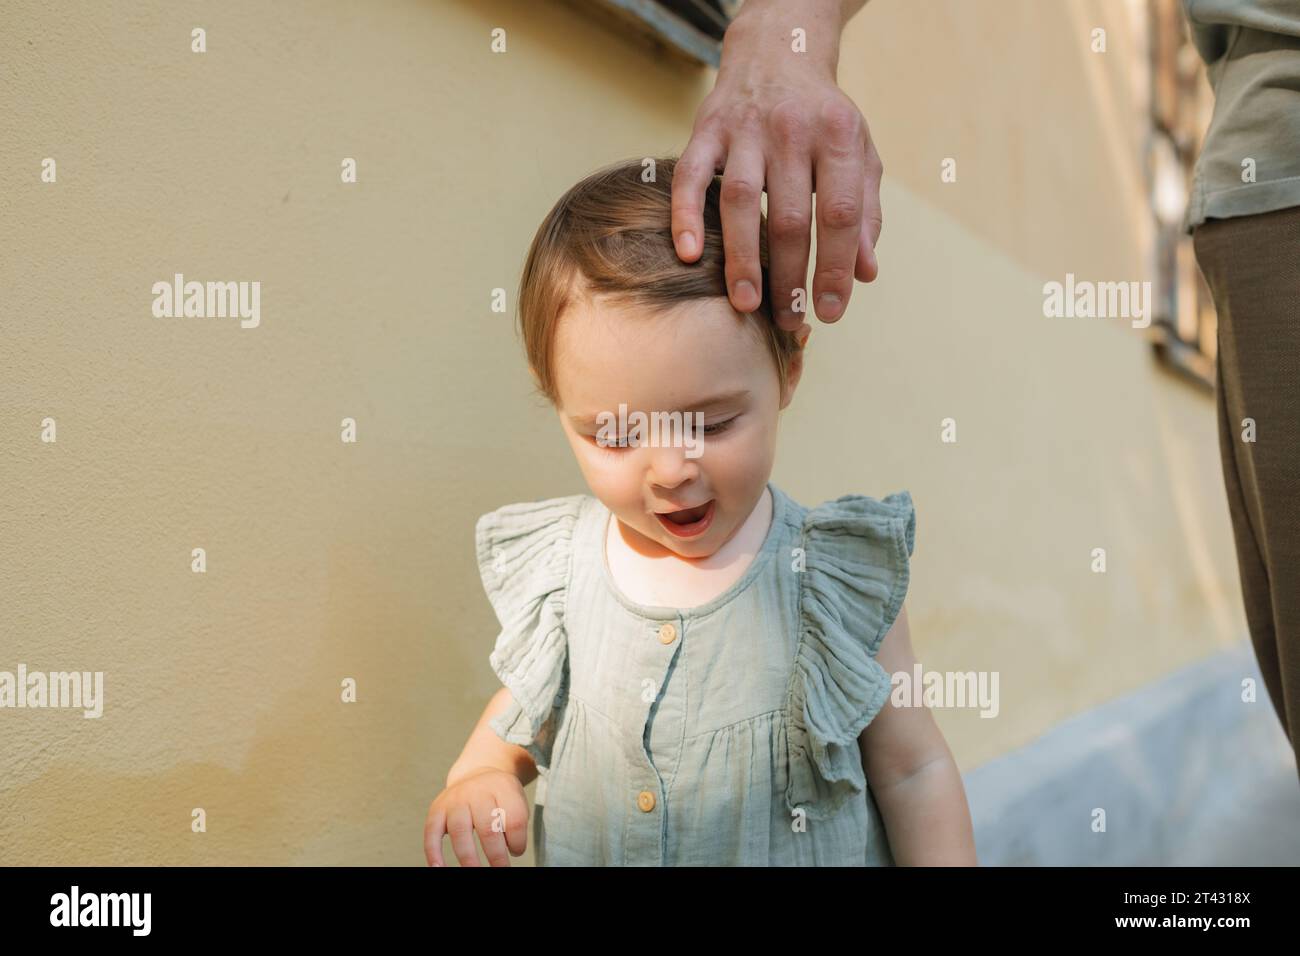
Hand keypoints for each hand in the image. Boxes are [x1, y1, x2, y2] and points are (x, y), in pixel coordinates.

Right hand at [424, 767, 529, 866]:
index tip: (517, 851)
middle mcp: (477, 791)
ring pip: (460, 831)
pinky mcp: (437, 808)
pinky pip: (431, 832)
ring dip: (468, 859)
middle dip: (496, 856)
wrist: (477, 773)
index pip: (514, 820)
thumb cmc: (499, 796)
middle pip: (487, 828)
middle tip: (500, 869)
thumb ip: (515, 824)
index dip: (518, 842)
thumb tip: (510, 852)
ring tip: (476, 871)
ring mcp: (455, 799)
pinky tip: (439, 868)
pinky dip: (434, 852)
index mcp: (503, 788)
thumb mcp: (516, 800)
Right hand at [672, 5, 882, 331]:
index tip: (830, 310)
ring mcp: (745, 130)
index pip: (839, 214)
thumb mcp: (858, 155)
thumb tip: (865, 273)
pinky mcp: (706, 129)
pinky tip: (688, 254)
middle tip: (787, 319)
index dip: (836, 268)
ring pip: (741, 202)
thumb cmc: (822, 118)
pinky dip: (686, 214)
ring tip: (746, 303)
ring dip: (742, 258)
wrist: (777, 52)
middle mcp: (792, 130)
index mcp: (838, 136)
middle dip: (789, 276)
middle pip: (790, 217)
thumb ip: (865, 213)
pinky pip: (691, 175)